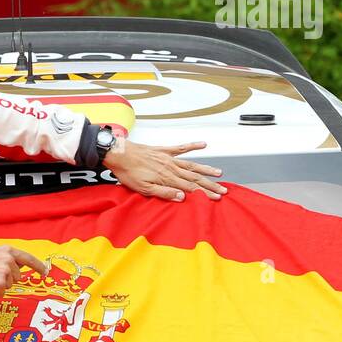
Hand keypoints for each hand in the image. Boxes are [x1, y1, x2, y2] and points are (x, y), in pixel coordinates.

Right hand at [0, 246, 47, 296]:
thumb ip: (6, 258)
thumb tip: (18, 266)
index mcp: (7, 251)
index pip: (28, 259)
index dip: (39, 267)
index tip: (46, 272)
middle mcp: (8, 260)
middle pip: (17, 277)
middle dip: (6, 279)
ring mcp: (4, 271)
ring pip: (8, 286)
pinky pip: (0, 293)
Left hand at [105, 138, 227, 200]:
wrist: (118, 153)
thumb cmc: (128, 173)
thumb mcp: (143, 189)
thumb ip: (163, 193)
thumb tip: (182, 197)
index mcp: (167, 178)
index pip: (190, 188)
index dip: (205, 193)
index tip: (217, 197)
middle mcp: (171, 167)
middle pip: (195, 177)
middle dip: (210, 184)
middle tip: (223, 190)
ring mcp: (169, 158)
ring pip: (191, 164)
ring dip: (206, 169)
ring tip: (218, 173)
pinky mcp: (164, 150)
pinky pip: (181, 148)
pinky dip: (193, 145)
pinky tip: (203, 144)